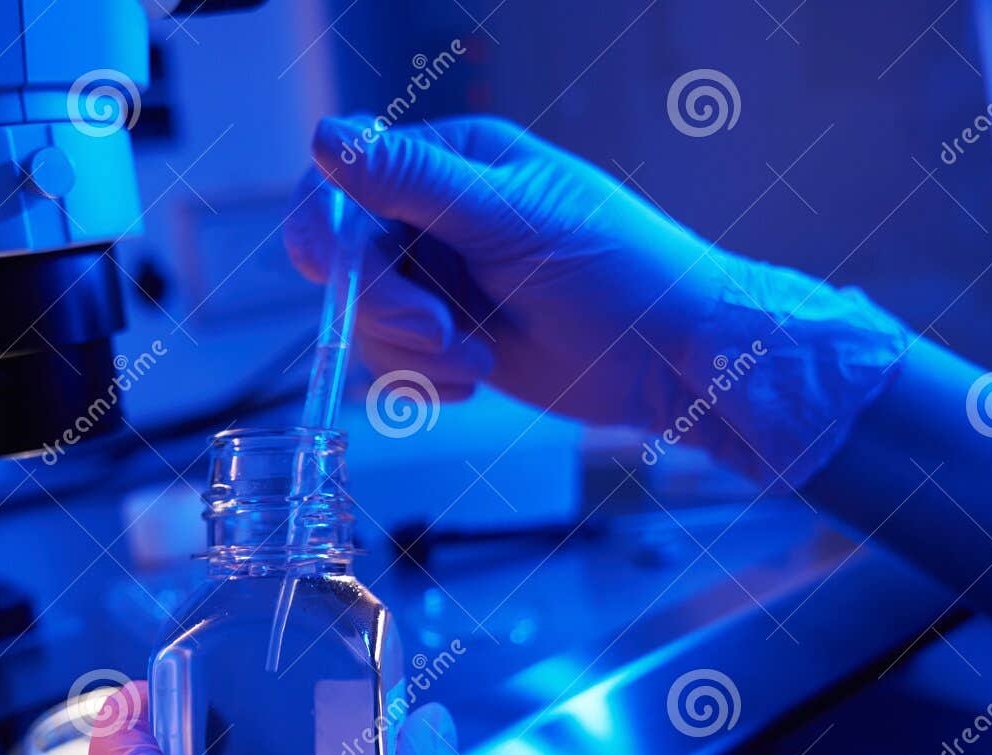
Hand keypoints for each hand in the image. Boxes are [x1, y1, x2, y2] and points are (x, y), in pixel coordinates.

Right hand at [285, 115, 907, 485]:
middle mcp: (437, 217)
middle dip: (386, 307)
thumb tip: (326, 138)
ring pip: (367, 320)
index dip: (322, 227)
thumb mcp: (510, 219)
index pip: (347, 181)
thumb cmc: (617, 271)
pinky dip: (425, 380)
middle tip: (438, 334)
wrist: (668, 359)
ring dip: (413, 353)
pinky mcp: (450, 338)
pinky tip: (476, 378)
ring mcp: (442, 281)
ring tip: (477, 360)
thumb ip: (413, 182)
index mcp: (452, 164)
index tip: (329, 273)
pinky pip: (394, 362)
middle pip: (350, 262)